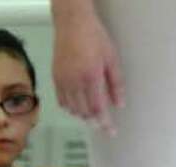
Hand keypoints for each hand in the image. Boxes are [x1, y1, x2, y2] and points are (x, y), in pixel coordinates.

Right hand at [51, 5, 123, 136]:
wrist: (72, 24)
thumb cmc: (95, 38)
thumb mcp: (112, 58)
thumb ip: (116, 83)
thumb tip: (119, 104)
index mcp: (91, 77)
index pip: (98, 108)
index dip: (104, 122)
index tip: (111, 132)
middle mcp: (75, 82)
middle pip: (84, 112)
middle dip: (94, 121)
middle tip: (102, 126)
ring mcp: (63, 81)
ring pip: (72, 108)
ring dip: (83, 115)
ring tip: (91, 117)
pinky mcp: (55, 79)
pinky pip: (62, 101)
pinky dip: (70, 108)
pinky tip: (77, 108)